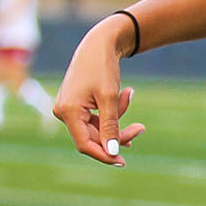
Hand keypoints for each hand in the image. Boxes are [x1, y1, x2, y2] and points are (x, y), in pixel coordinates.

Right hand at [53, 19, 144, 165]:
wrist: (99, 43)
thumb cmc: (103, 67)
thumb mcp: (109, 98)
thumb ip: (110, 126)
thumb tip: (112, 152)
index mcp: (68, 112)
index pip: (85, 144)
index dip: (104, 155)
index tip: (123, 161)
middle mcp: (64, 113)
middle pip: (94, 137)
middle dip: (118, 133)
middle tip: (141, 128)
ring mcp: (69, 109)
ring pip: (98, 128)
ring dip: (118, 117)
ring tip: (128, 94)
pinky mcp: (77, 106)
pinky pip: (97, 118)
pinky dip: (113, 111)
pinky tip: (125, 95)